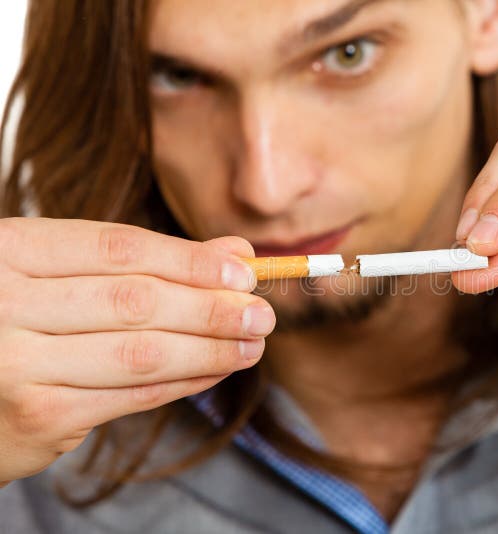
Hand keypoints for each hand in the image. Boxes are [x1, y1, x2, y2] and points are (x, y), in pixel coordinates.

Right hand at [0, 217, 273, 484]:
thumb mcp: (58, 270)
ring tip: (252, 343)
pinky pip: (132, 397)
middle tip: (262, 314)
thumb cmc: (13, 316)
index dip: (191, 260)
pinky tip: (217, 369)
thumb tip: (235, 249)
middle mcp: (5, 305)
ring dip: (210, 350)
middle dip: (213, 309)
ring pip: (142, 354)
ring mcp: (16, 366)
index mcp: (10, 251)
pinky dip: (185, 383)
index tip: (245, 269)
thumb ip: (141, 260)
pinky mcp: (37, 418)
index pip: (120, 248)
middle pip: (138, 302)